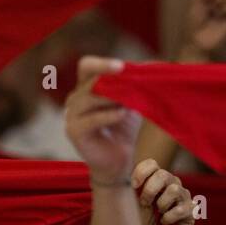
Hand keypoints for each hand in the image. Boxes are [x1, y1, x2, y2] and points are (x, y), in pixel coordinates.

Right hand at [63, 56, 139, 183]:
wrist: (118, 160)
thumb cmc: (123, 129)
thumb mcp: (132, 102)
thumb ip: (135, 85)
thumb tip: (153, 65)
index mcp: (86, 87)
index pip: (87, 66)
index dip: (102, 64)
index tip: (122, 66)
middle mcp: (75, 98)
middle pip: (89, 80)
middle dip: (112, 81)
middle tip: (132, 84)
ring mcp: (71, 115)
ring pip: (88, 97)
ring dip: (112, 97)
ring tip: (130, 102)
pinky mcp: (73, 131)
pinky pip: (90, 119)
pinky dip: (108, 115)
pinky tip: (122, 114)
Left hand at [132, 159, 193, 224]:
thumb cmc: (141, 220)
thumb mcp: (132, 203)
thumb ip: (130, 188)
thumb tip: (122, 176)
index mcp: (155, 178)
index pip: (151, 164)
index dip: (141, 173)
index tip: (133, 186)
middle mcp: (171, 183)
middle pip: (163, 175)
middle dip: (150, 190)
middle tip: (144, 203)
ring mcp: (183, 196)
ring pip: (174, 190)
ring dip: (161, 205)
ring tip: (158, 214)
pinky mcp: (191, 210)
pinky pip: (181, 209)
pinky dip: (168, 218)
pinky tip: (165, 222)